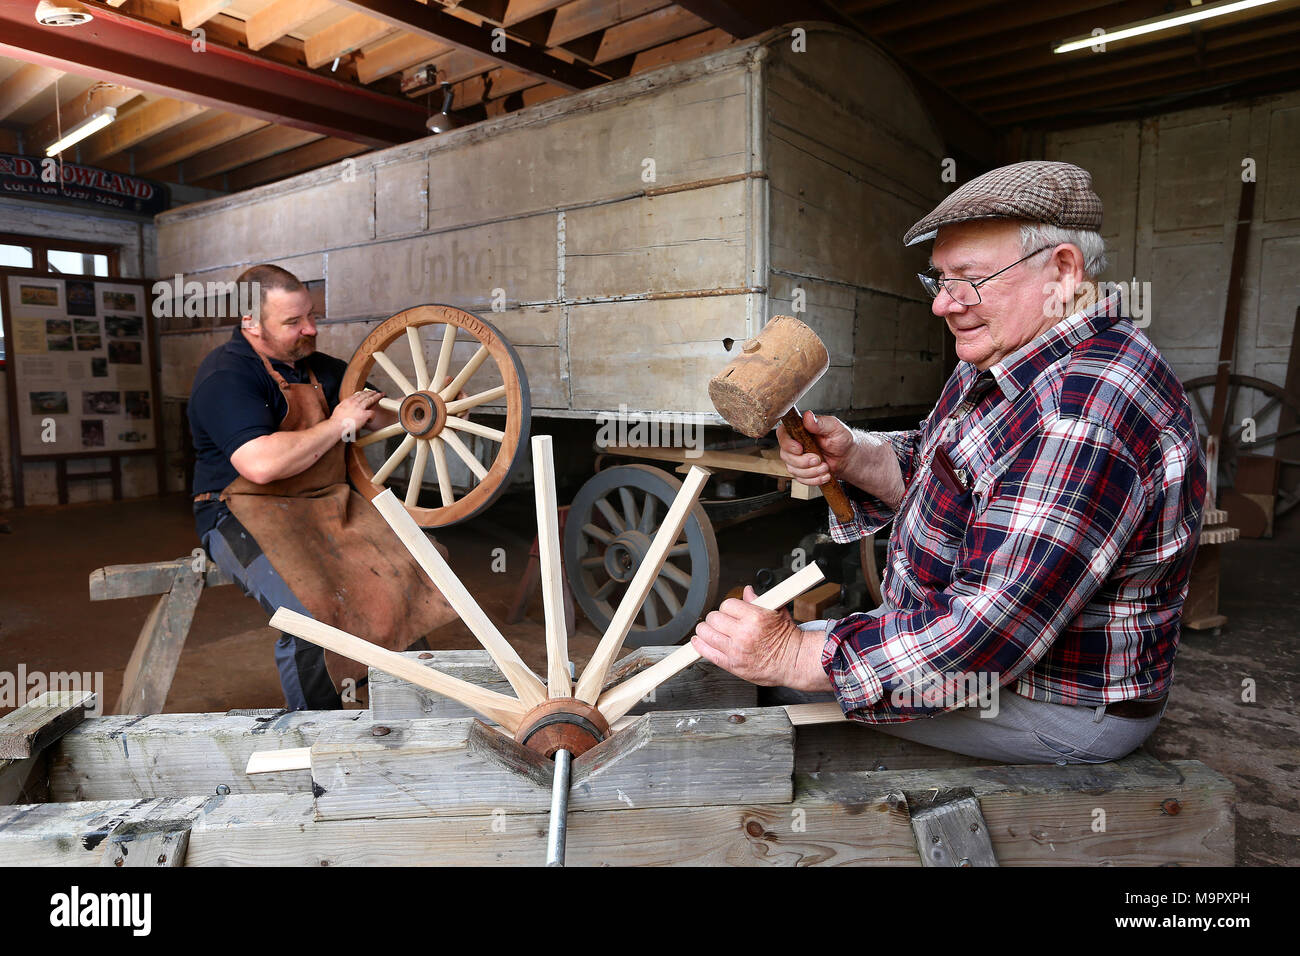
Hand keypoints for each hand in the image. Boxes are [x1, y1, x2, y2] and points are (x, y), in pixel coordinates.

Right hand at [331, 388, 382, 435]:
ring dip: (376, 397)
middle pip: (365, 395)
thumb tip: (347, 405)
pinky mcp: (364, 415)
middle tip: (375, 392)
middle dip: (371, 392)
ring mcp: (360, 408)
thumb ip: (344, 406)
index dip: (363, 392)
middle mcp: (354, 403)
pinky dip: (373, 416)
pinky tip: (371, 418)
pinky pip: (372, 413)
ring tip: (380, 395)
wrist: (336, 426)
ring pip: (370, 400)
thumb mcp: (338, 409)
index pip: (358, 394)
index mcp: (348, 401)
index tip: (366, 392)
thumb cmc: (336, 421)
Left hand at [691, 586, 832, 690]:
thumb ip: (758, 601)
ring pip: (706, 633)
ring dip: (706, 630)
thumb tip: (747, 591)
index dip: (728, 607)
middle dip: (716, 618)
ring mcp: (736, 651)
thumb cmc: (787, 639)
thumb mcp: (777, 612)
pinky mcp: (732, 665)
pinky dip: (700, 646)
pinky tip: (699, 641)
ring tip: (710, 630)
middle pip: (713, 618)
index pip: (727, 604)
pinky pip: (707, 653)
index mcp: (755, 618)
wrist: (794, 662)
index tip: (730, 611)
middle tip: (721, 621)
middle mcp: (744, 634)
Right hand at [776, 411, 856, 487]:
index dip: (788, 444)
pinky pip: (801, 479)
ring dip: (811, 472)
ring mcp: (796, 458)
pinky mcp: (801, 471)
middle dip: (803, 462)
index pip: (782, 435)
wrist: (847, 456)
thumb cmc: (841, 439)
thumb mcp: (834, 427)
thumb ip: (820, 423)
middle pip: (785, 455)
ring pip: (793, 469)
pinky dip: (814, 479)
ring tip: (825, 467)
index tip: (800, 449)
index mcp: (799, 429)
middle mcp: (795, 443)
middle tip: (818, 459)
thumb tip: (808, 416)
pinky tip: (824, 474)